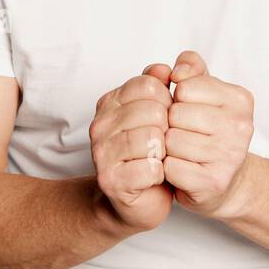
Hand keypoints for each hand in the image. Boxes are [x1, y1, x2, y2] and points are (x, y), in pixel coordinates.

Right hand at [89, 63, 174, 231]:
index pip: (149, 85)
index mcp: (110, 102)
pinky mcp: (111, 180)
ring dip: (164, 151)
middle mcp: (100, 125)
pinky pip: (150, 168)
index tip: (166, 118)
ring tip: (160, 158)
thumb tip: (165, 69)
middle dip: (168, 128)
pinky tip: (156, 176)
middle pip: (152, 111)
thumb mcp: (159, 112)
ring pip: (151, 138)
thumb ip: (163, 85)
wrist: (138, 199)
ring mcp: (102, 153)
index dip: (167, 101)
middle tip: (164, 143)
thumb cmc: (151, 153)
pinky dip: (160, 173)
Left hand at [163, 50, 255, 219]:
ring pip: (170, 141)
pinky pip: (171, 167)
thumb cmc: (209, 130)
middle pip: (175, 114)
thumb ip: (191, 67)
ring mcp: (230, 156)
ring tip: (183, 152)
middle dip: (171, 124)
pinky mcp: (214, 182)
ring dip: (168, 148)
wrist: (225, 180)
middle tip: (184, 134)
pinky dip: (168, 169)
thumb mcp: (204, 91)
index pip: (184, 87)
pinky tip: (181, 169)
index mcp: (240, 99)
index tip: (189, 110)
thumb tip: (177, 71)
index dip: (177, 100)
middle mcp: (240, 127)